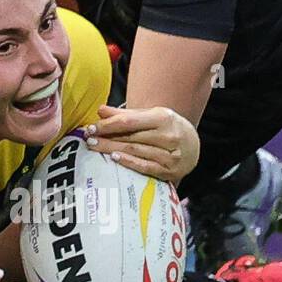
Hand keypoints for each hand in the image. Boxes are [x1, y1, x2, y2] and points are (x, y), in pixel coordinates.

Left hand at [85, 103, 199, 185]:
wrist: (193, 144)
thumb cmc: (167, 127)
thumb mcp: (150, 115)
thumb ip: (125, 114)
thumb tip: (100, 110)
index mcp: (163, 118)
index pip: (129, 121)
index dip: (107, 125)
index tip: (91, 127)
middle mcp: (169, 136)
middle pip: (130, 137)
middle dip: (106, 138)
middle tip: (88, 139)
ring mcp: (171, 155)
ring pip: (135, 151)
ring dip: (112, 149)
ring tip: (96, 147)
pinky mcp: (170, 171)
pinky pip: (145, 167)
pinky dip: (129, 162)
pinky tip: (115, 158)